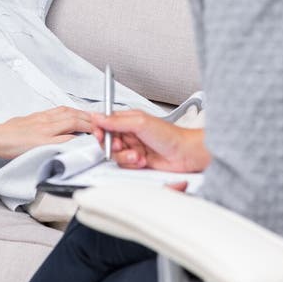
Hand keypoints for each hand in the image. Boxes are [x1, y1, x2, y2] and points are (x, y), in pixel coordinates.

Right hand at [0, 106, 92, 159]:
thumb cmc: (7, 134)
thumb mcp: (25, 124)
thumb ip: (39, 124)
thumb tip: (48, 128)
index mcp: (41, 116)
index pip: (66, 110)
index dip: (81, 113)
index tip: (91, 117)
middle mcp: (45, 120)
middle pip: (72, 114)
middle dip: (89, 118)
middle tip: (101, 122)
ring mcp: (45, 130)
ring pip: (71, 122)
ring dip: (87, 125)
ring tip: (98, 129)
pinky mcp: (42, 141)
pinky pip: (64, 138)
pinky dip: (76, 139)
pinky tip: (84, 141)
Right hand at [91, 110, 209, 172]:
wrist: (185, 154)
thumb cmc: (169, 135)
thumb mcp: (140, 123)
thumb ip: (116, 121)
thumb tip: (97, 116)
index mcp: (129, 119)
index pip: (106, 123)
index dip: (99, 129)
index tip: (99, 135)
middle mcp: (130, 133)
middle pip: (108, 141)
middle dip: (112, 146)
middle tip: (121, 146)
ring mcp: (134, 147)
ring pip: (116, 155)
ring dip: (125, 157)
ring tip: (137, 155)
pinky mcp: (138, 160)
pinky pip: (125, 165)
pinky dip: (132, 164)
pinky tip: (142, 161)